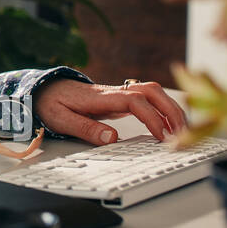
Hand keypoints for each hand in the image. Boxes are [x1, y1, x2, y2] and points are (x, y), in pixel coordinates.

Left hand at [33, 79, 187, 144]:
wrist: (43, 89)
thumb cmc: (51, 103)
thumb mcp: (61, 119)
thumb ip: (86, 128)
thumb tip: (112, 138)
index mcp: (100, 97)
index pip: (134, 101)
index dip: (151, 117)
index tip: (162, 136)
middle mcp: (112, 92)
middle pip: (150, 90)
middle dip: (170, 109)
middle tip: (183, 133)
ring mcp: (117, 94)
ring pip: (151, 91)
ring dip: (170, 107)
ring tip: (183, 130)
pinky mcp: (118, 99)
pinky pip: (147, 98)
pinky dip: (163, 108)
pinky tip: (170, 123)